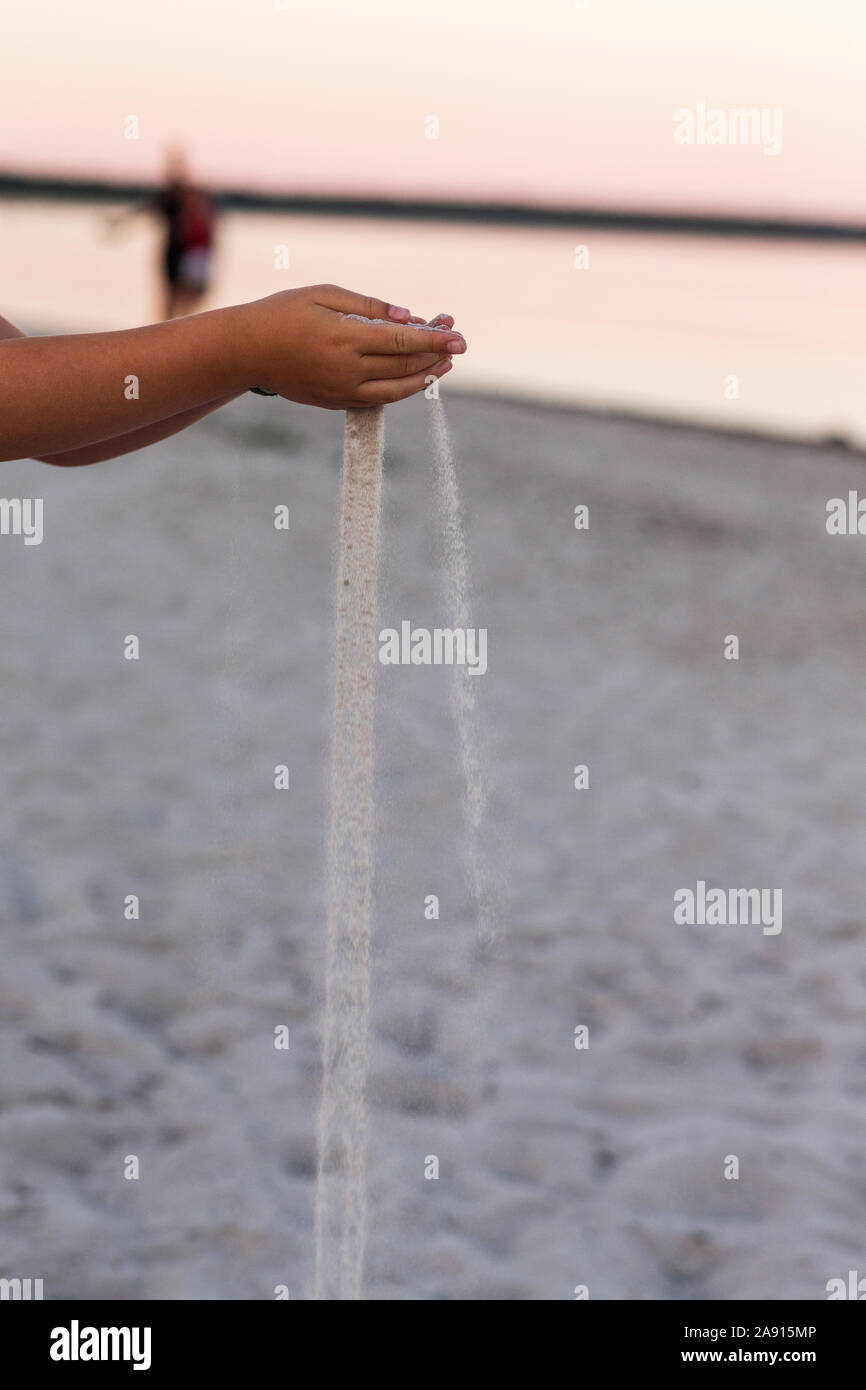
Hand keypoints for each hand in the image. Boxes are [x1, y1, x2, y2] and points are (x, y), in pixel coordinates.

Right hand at [240, 284, 465, 407]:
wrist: (246, 351)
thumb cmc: (283, 313)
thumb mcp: (323, 294)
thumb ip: (367, 306)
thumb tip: (407, 317)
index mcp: (345, 339)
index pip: (403, 342)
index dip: (435, 340)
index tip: (459, 337)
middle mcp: (347, 370)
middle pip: (404, 366)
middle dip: (435, 356)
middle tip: (457, 345)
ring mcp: (342, 391)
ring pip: (396, 389)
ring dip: (424, 378)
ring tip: (443, 366)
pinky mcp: (335, 403)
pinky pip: (377, 399)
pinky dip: (400, 389)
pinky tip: (413, 377)